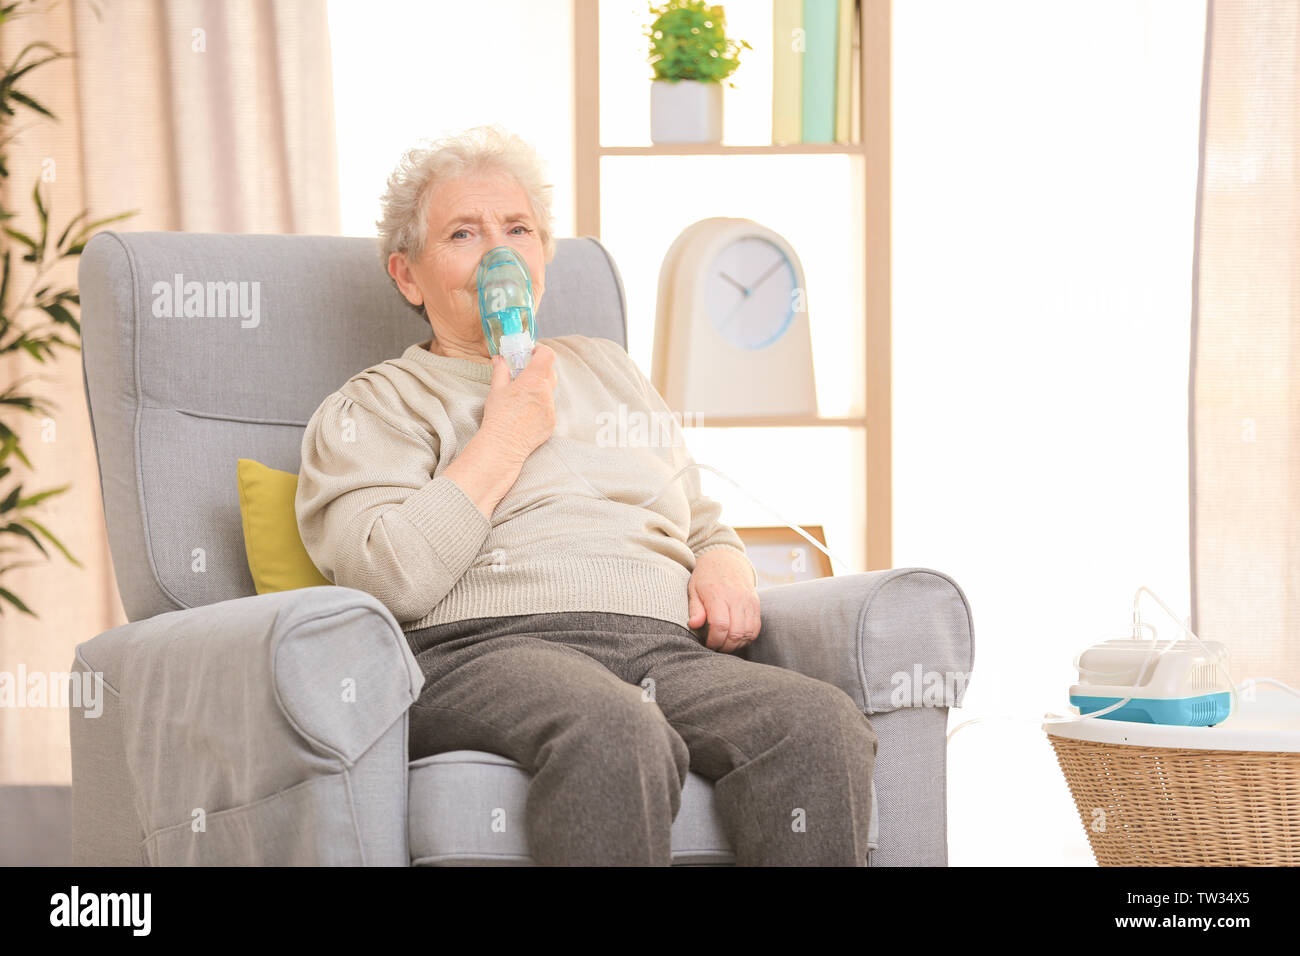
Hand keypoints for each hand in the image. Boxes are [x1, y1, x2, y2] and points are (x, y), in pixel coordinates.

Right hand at [480, 342, 556, 463]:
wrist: (504, 445)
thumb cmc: (498, 417)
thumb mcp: (497, 389)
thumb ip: (501, 370)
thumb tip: (499, 359)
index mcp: (533, 380)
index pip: (547, 355)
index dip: (541, 351)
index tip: (532, 353)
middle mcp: (546, 393)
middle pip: (550, 373)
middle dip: (539, 370)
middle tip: (525, 375)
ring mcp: (551, 408)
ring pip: (549, 392)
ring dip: (539, 390)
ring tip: (523, 399)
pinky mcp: (552, 422)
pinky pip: (549, 408)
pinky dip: (540, 406)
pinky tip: (526, 414)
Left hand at [688, 548, 760, 652]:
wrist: (725, 559)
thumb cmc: (705, 577)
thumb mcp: (694, 590)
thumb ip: (695, 609)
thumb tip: (694, 625)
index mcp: (717, 594)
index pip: (720, 626)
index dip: (714, 641)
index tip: (708, 644)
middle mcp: (736, 598)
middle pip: (736, 632)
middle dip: (725, 646)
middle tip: (716, 647)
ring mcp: (748, 600)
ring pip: (748, 632)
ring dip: (737, 644)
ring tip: (726, 644)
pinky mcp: (756, 603)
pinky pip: (756, 627)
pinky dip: (747, 637)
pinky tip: (736, 638)